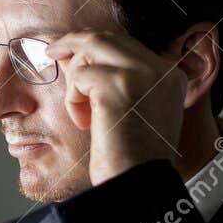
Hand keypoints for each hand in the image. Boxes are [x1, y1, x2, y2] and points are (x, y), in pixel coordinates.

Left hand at [46, 30, 187, 185]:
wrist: (137, 184)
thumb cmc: (131, 160)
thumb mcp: (137, 115)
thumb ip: (124, 86)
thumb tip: (85, 62)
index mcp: (170, 76)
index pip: (127, 45)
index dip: (94, 45)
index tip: (71, 51)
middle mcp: (161, 69)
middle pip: (107, 38)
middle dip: (75, 42)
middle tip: (52, 52)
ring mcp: (141, 73)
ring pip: (91, 49)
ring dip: (74, 82)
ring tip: (83, 114)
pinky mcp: (117, 84)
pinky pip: (79, 76)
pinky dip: (73, 99)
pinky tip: (85, 123)